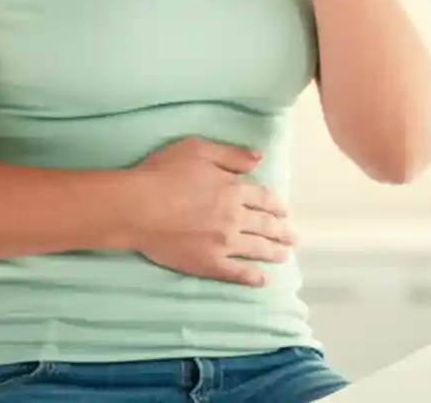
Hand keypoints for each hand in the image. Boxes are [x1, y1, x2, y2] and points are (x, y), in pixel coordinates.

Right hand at [124, 136, 296, 286]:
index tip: (284, 212)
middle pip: (265, 225)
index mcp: (234, 189)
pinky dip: (252, 276)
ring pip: (256, 248)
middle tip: (293, 237)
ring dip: (274, 252)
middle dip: (282, 231)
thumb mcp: (198, 150)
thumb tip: (259, 159)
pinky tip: (263, 279)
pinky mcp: (208, 263)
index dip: (276, 205)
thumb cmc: (162, 173)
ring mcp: (224, 242)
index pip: (264, 198)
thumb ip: (231, 155)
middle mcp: (235, 217)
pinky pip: (237, 272)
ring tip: (284, 255)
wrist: (136, 207)